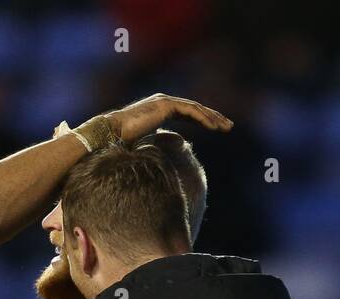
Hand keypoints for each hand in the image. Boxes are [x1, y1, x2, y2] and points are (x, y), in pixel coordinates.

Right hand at [106, 94, 232, 142]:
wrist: (111, 133)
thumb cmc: (122, 141)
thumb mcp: (146, 142)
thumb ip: (158, 142)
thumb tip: (165, 157)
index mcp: (160, 109)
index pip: (188, 113)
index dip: (203, 120)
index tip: (216, 128)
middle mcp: (164, 101)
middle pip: (195, 109)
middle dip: (213, 117)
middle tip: (228, 126)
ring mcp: (165, 101)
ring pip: (196, 109)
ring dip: (213, 118)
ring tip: (226, 128)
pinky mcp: (165, 104)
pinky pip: (190, 111)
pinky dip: (203, 119)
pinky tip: (214, 127)